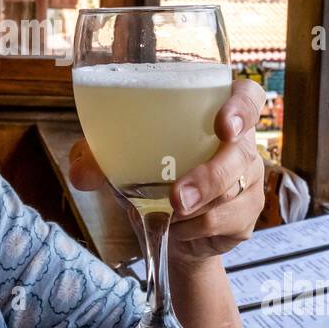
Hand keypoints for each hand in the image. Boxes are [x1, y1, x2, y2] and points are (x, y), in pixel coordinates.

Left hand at [69, 78, 267, 263]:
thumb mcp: (121, 161)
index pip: (247, 98)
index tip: (223, 125)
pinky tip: (178, 227)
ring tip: (168, 213)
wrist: (170, 229)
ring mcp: (249, 181)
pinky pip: (225, 222)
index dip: (242, 108)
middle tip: (176, 198)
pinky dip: (194, 229)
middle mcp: (240, 144)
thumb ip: (98, 158)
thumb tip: (80, 173)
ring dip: (195, 209)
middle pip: (240, 153)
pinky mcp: (247, 216)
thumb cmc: (150, 175)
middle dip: (209, 177)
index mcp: (214, 113)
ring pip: (232, 193)